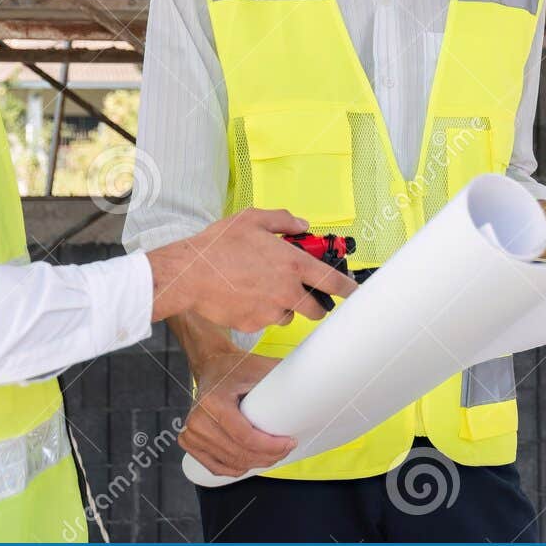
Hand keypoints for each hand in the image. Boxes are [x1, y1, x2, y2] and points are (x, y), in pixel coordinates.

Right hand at [146, 207, 358, 331]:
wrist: (189, 274)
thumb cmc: (219, 244)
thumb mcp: (253, 220)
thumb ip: (284, 221)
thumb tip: (302, 226)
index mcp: (293, 263)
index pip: (334, 282)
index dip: (350, 289)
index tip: (356, 293)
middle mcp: (287, 290)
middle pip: (317, 308)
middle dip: (315, 302)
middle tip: (302, 290)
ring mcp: (271, 311)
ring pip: (289, 314)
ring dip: (284, 305)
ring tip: (260, 287)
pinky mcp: (255, 325)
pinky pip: (266, 320)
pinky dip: (261, 312)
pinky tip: (243, 296)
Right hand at [179, 349, 291, 477]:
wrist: (211, 366)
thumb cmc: (234, 367)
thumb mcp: (258, 367)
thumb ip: (281, 376)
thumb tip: (310, 384)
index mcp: (213, 402)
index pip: (245, 437)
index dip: (271, 446)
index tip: (289, 442)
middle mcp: (198, 420)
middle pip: (239, 454)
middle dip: (267, 457)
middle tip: (285, 450)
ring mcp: (191, 433)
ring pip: (230, 464)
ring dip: (255, 464)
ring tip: (272, 455)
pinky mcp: (189, 442)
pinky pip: (216, 467)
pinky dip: (236, 468)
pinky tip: (250, 461)